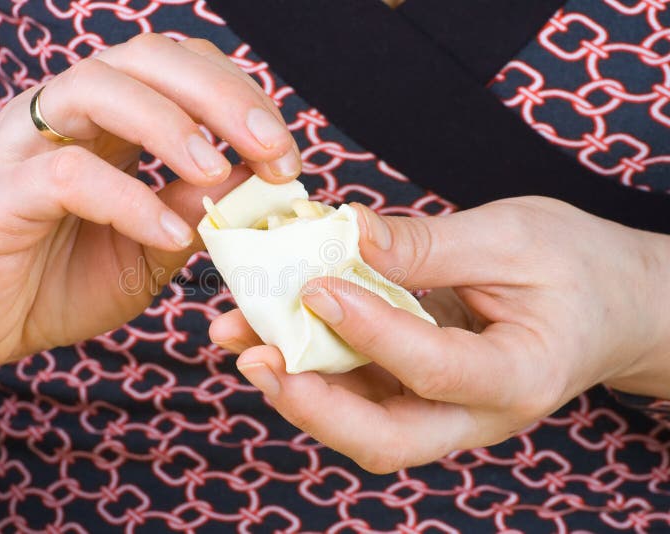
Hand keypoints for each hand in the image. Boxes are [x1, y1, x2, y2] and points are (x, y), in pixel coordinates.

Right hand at [0, 34, 299, 443]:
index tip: (286, 159)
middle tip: (274, 152)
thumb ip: (194, 211)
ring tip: (218, 175)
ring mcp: (26, 144)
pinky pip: (68, 173)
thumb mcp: (149, 250)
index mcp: (109, 122)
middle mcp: (67, 116)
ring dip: (174, 127)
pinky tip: (169, 237)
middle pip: (150, 58)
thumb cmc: (57, 283)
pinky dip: (129, 199)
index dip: (242, 100)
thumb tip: (251, 181)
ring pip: (101, 88)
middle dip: (224, 98)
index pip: (182, 71)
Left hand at [210, 197, 669, 472]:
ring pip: (359, 423)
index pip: (434, 368)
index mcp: (519, 375)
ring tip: (236, 336)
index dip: (371, 331)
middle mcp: (476, 413)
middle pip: (384, 437)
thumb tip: (347, 235)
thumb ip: (430, 246)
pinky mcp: (418, 392)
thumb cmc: (577, 267)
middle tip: (253, 355)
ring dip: (294, 385)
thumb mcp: (514, 238)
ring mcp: (444, 411)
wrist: (609, 305)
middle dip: (311, 403)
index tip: (316, 285)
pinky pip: (358, 391)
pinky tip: (266, 328)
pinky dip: (310, 364)